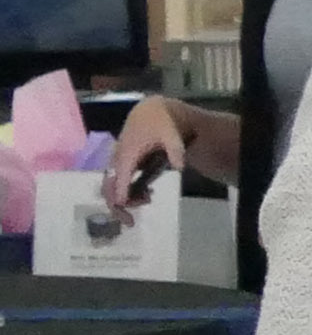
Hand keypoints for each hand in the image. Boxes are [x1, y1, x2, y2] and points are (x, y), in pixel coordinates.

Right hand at [106, 97, 187, 213]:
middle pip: (108, 187)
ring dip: (125, 200)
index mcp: (127, 154)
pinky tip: (147, 194)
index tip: (123, 208)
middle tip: (131, 222)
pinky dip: (127, 193)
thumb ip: (176, 150)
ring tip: (148, 200)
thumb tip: (179, 167)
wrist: (151, 112)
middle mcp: (117, 160)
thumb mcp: (172, 135)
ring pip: (111, 187)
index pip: (119, 177)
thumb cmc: (161, 124)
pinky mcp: (121, 164)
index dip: (119, 193)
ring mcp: (118, 162)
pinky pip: (118, 183)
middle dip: (117, 205)